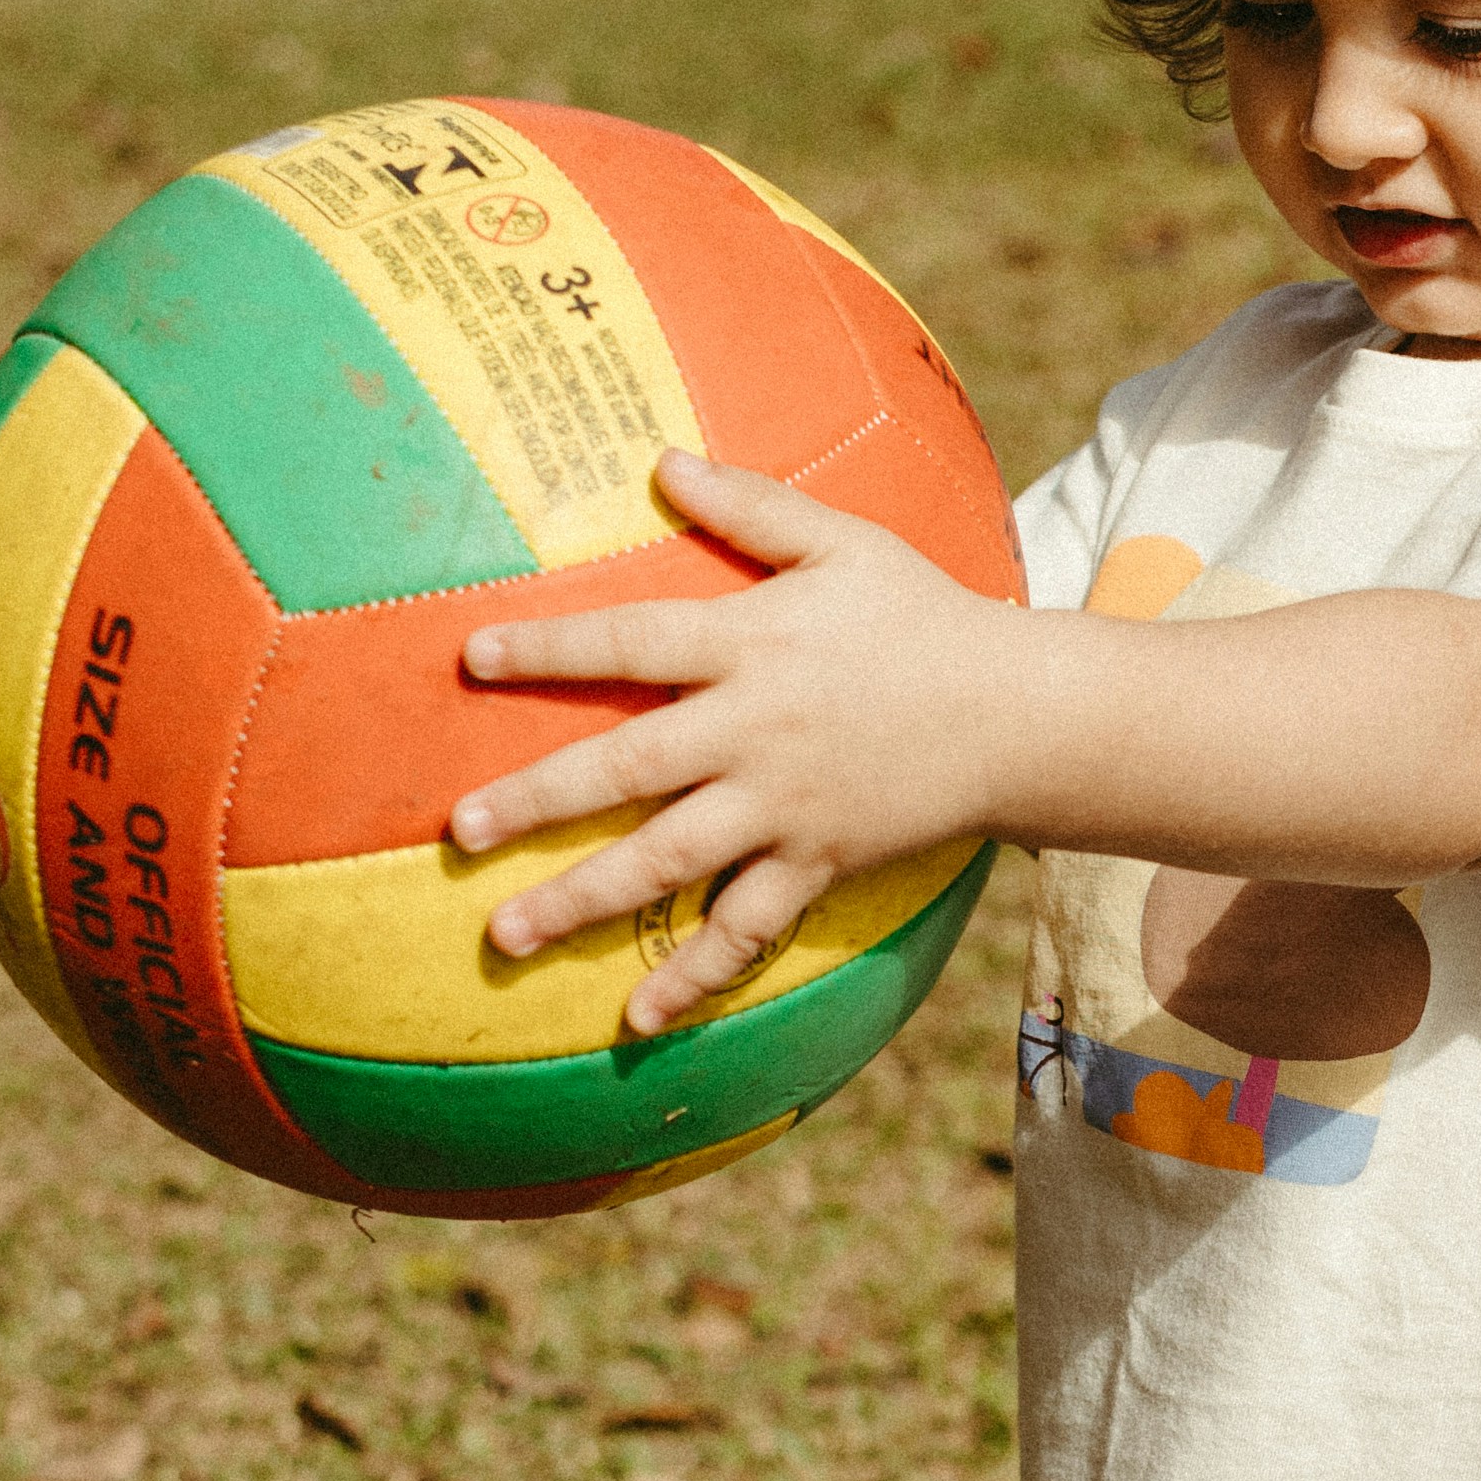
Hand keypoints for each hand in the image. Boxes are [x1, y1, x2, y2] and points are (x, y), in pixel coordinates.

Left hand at [450, 452, 1008, 1032]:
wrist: (1022, 714)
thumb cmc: (924, 617)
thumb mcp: (844, 543)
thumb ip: (750, 506)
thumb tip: (661, 460)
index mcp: (752, 643)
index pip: (630, 643)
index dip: (549, 650)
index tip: (471, 658)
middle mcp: (754, 732)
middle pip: (627, 769)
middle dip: (536, 800)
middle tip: (458, 831)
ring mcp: (783, 807)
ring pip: (667, 861)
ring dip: (581, 901)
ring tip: (505, 935)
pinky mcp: (818, 863)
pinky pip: (746, 930)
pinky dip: (694, 978)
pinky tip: (637, 1020)